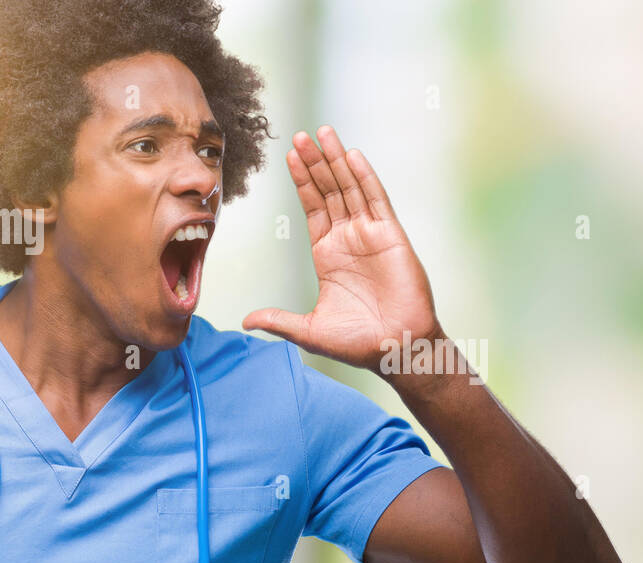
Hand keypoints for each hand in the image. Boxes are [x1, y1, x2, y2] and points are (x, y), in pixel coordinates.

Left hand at [242, 126, 441, 371]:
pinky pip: (376, 200)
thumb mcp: (309, 330)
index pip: (313, 207)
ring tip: (322, 133)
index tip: (290, 156)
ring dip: (336, 160)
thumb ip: (279, 319)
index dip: (302, 181)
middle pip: (329, 190)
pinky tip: (351, 156)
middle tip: (300, 135)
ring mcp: (370, 234)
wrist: (396, 349)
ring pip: (351, 188)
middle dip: (315, 163)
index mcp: (328, 253)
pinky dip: (364, 177)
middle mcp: (348, 238)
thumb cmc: (359, 343)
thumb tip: (246, 320)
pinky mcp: (391, 236)